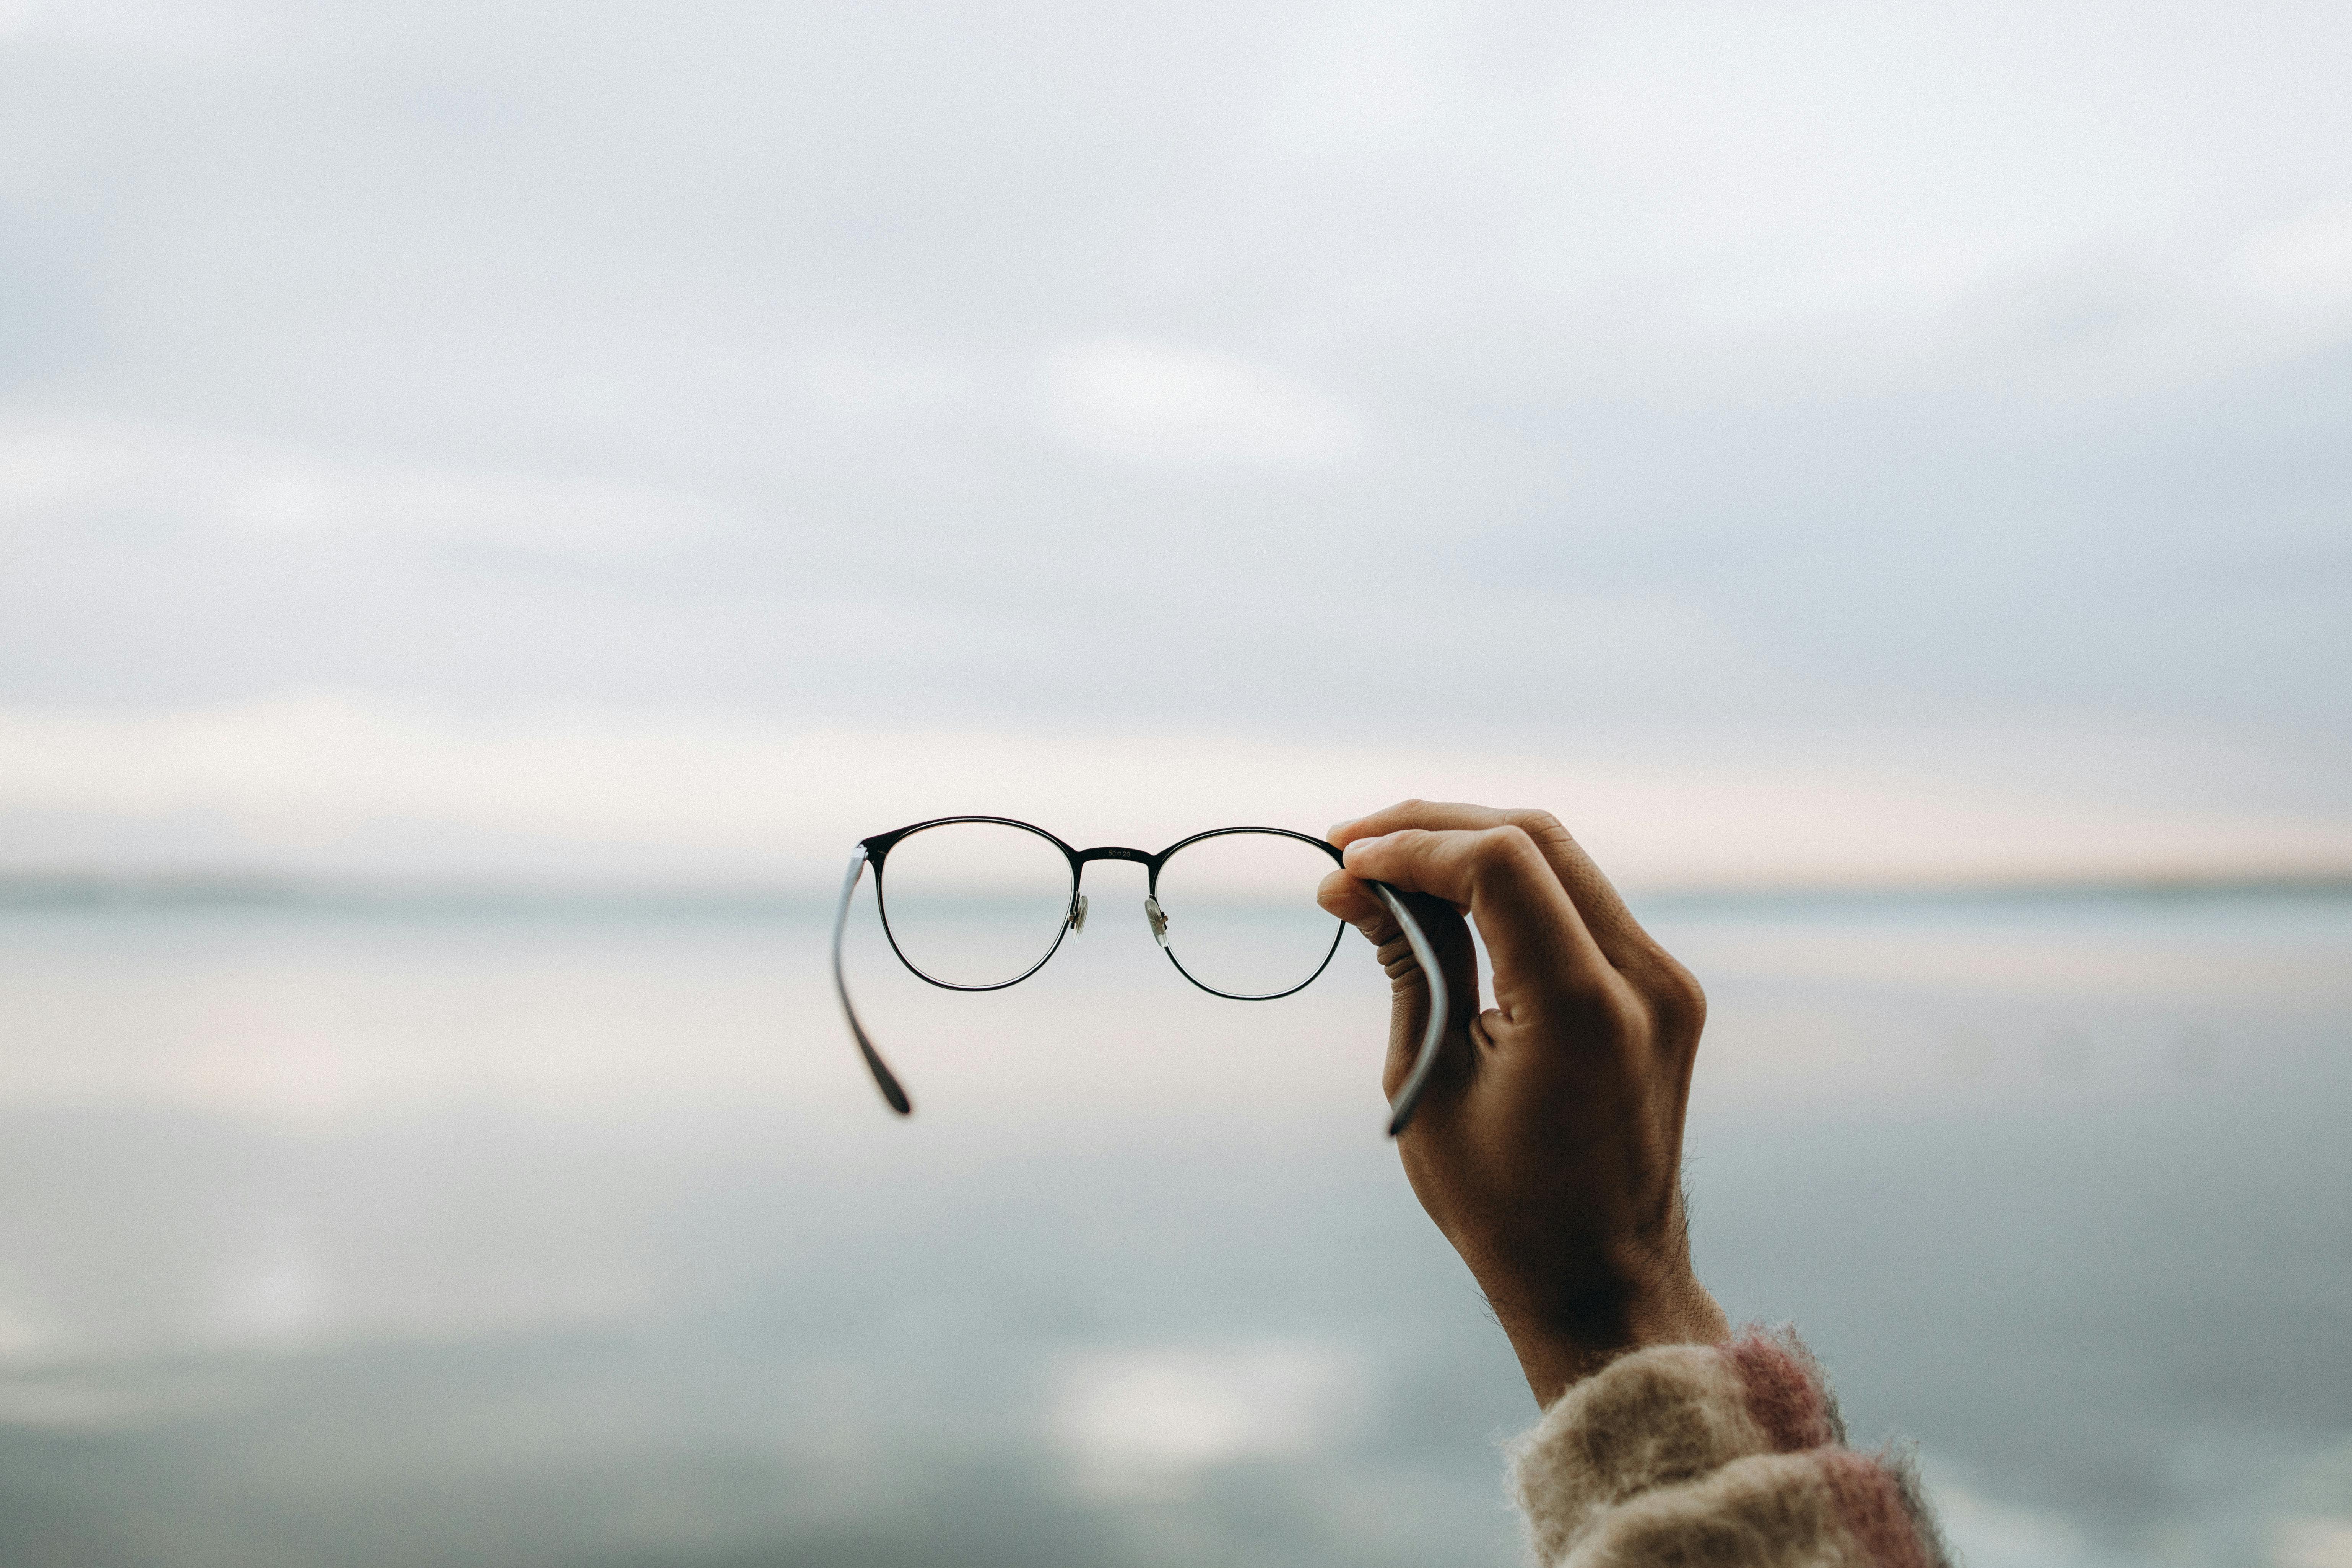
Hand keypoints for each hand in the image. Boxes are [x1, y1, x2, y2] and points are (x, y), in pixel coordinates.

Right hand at [1318, 801, 1727, 1406]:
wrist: (1603, 1278)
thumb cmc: (1502, 1205)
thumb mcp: (1429, 1082)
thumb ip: (1406, 964)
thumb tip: (1351, 883)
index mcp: (1585, 1010)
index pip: (1498, 863)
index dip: (1410, 845)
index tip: (1342, 864)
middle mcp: (1643, 979)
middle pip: (1533, 837)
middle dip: (1431, 827)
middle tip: (1349, 845)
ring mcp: (1664, 980)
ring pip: (1559, 857)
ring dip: (1467, 846)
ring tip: (1384, 865)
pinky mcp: (1661, 987)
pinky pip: (1579, 899)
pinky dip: (1507, 885)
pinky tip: (1444, 897)